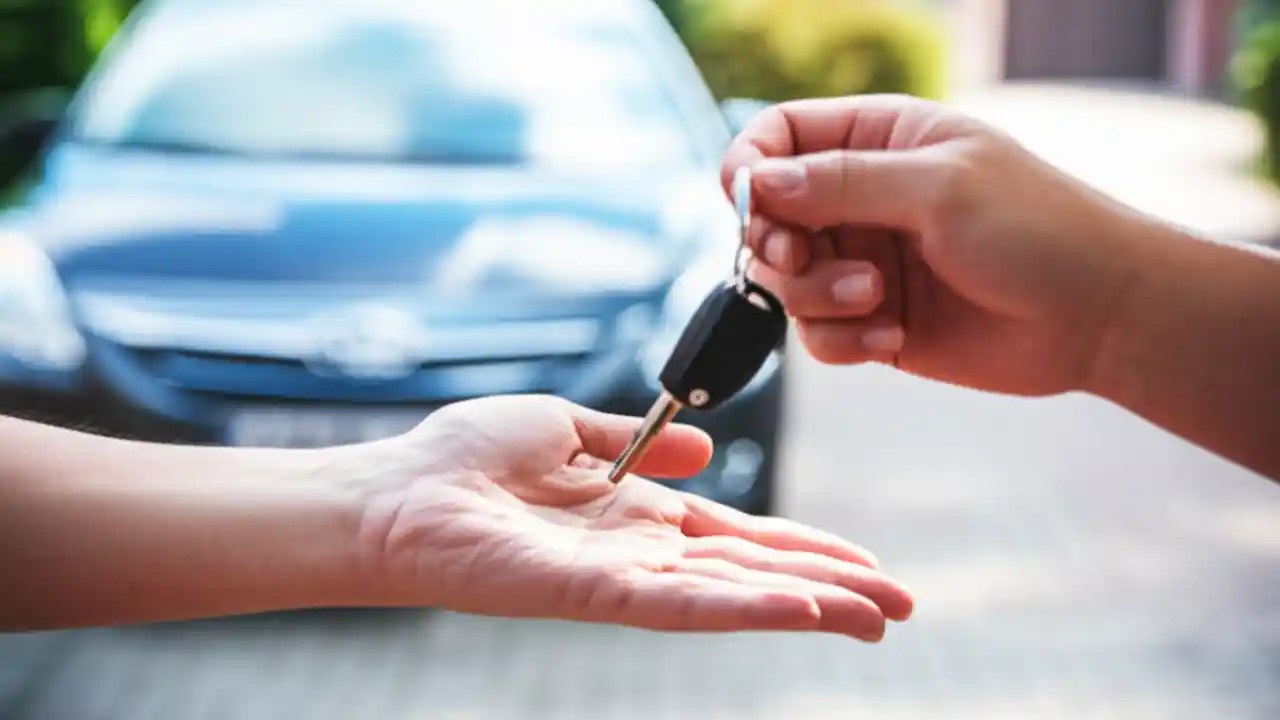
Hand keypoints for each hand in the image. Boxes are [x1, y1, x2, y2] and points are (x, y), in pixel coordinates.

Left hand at [356, 395, 912, 640]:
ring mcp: (619, 579)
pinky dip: (741, 607)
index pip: (740, 535)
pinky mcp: (590, 593)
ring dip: (807, 604)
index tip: (866, 561)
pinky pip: (678, 604)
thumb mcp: (562, 425)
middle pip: (753, 571)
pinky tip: (799, 609)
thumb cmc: (462, 459)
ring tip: (876, 616)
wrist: (392, 493)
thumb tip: (705, 446)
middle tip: (902, 605)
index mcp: (637, 513)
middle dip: (830, 586)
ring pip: (731, 596)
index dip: (805, 547)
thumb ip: (634, 436)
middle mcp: (640, 553)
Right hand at [723, 94, 1147, 395]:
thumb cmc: (1037, 230)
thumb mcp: (937, 188)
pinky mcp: (874, 321)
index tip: (748, 202)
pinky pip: (817, 334)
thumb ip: (841, 182)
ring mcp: (865, 261)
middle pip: (768, 216)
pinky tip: (892, 340)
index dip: (750, 166)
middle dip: (776, 244)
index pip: (781, 135)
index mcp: (881, 139)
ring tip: (875, 301)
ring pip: (787, 281)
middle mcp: (863, 198)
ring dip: (817, 296)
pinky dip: (841, 341)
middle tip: (799, 257)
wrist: (1098, 317)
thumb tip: (758, 183)